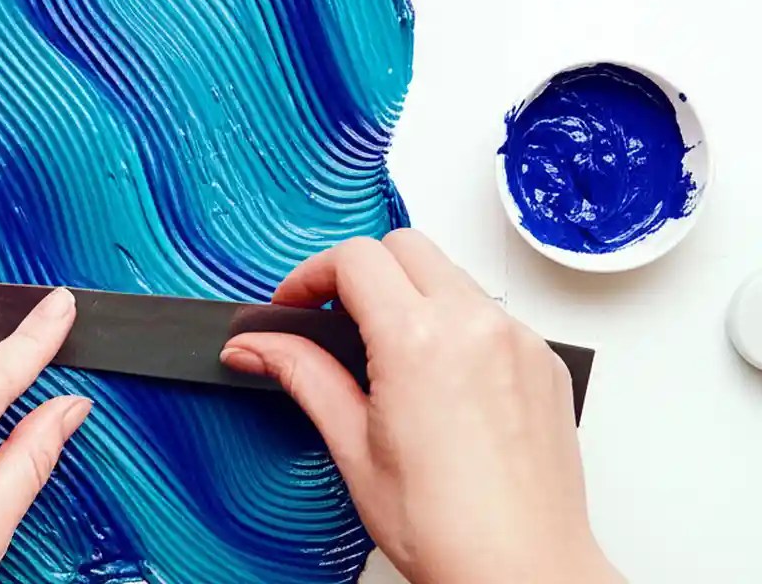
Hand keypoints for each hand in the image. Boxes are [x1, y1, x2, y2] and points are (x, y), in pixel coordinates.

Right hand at [221, 230, 622, 583]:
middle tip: (333, 318)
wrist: (523, 572)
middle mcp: (475, 326)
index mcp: (418, 340)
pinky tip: (438, 377)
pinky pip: (489, 312)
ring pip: (451, 274)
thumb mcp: (352, 447)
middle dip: (360, 271)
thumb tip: (255, 347)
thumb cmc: (446, 528)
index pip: (355, 259)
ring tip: (386, 355)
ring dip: (410, 293)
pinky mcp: (543, 360)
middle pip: (404, 247)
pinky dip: (455, 323)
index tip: (296, 306)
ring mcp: (518, 340)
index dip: (311, 275)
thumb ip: (302, 376)